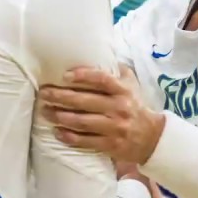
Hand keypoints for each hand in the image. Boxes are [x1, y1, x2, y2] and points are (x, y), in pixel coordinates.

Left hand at [39, 65, 165, 163]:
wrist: (153, 138)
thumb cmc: (136, 106)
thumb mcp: (132, 85)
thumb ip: (117, 70)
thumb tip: (98, 53)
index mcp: (123, 91)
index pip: (102, 79)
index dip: (83, 76)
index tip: (65, 75)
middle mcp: (119, 108)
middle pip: (86, 101)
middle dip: (61, 97)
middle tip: (44, 93)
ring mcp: (114, 128)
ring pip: (82, 122)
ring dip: (60, 116)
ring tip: (45, 111)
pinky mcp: (111, 145)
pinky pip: (87, 141)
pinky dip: (70, 137)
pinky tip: (57, 132)